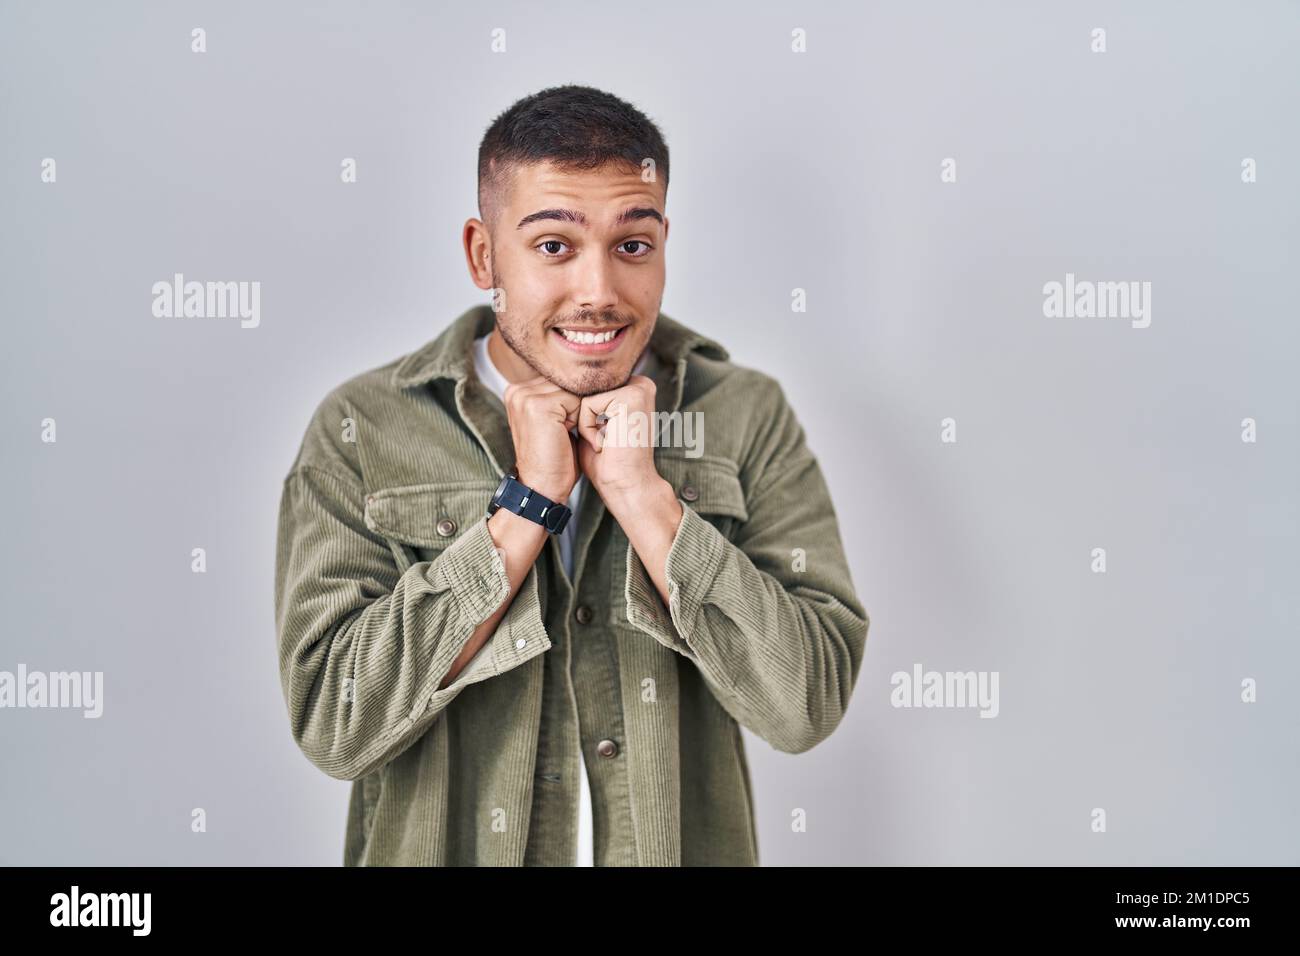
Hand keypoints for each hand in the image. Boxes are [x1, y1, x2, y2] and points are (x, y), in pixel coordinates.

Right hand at [503, 376, 581, 501]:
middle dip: (578, 404)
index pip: (560, 379)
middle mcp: (517, 390)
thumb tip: (587, 379)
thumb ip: (561, 399)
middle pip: (566, 381)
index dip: (574, 400)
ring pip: (573, 390)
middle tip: (571, 430)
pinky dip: (581, 418)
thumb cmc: (553, 459)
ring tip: (569, 433)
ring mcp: (525, 397)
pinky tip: (570, 435)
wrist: (541, 487)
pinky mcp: (538, 406)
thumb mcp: (555, 422)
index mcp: (517, 391)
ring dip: (579, 411)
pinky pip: (576, 399)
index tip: (574, 421)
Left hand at [575, 375, 663, 504]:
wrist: (624, 486)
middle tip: (602, 443)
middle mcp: (639, 384)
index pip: (588, 388)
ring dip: (585, 424)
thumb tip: (559, 385)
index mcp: (632, 388)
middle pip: (585, 389)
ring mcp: (637, 388)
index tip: (600, 438)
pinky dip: (588, 428)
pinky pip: (587, 404)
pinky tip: (604, 443)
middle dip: (583, 418)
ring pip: (584, 396)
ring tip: (604, 442)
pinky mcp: (630, 396)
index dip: (581, 414)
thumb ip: (584, 401)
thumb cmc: (608, 463)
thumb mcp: (592, 424)